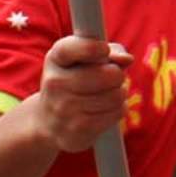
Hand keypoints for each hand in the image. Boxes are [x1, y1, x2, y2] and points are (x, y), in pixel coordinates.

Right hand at [32, 36, 130, 153]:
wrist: (48, 122)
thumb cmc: (74, 82)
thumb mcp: (83, 60)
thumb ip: (109, 52)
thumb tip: (127, 59)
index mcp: (55, 59)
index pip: (70, 49)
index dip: (92, 47)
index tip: (104, 49)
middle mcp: (56, 83)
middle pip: (108, 74)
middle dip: (118, 74)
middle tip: (113, 77)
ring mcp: (65, 108)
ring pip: (116, 95)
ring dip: (120, 93)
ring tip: (108, 94)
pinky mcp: (79, 129)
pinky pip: (117, 113)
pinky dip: (118, 109)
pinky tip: (106, 109)